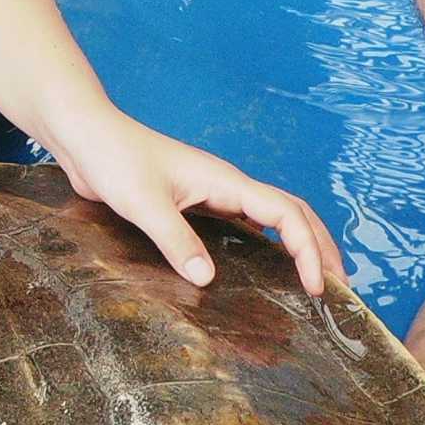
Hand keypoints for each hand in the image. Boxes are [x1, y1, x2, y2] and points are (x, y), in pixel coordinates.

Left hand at [48, 108, 344, 296]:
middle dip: (320, 247)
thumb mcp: (143, 203)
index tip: (316, 286)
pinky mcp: (196, 204)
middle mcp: (227, 186)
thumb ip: (175, 240)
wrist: (87, 136)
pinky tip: (269, 268)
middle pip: (292, 213)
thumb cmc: (113, 159)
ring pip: (273, 218)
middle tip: (338, 288)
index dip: (307, 249)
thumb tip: (207, 279)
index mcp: (225, 181)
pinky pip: (246, 226)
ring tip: (316, 279)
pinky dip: (268, 246)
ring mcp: (214, 194)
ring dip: (299, 245)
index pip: (286, 213)